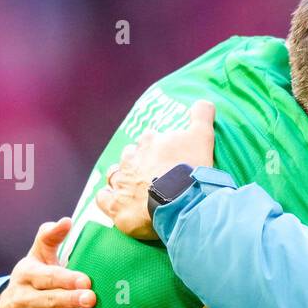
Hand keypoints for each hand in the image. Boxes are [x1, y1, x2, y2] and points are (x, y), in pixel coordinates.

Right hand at [0, 218, 96, 307]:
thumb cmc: (30, 286)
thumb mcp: (35, 261)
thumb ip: (49, 239)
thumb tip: (66, 220)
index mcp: (25, 277)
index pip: (45, 277)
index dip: (65, 279)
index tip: (85, 280)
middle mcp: (20, 301)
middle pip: (46, 300)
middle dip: (68, 299)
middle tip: (90, 298)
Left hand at [96, 99, 216, 239]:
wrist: (180, 199)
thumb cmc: (190, 168)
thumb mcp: (202, 136)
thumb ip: (201, 116)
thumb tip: (204, 102)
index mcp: (149, 142)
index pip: (149, 140)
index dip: (157, 148)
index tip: (167, 158)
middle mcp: (131, 159)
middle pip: (130, 156)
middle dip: (138, 163)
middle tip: (153, 175)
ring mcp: (121, 182)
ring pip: (114, 174)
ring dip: (122, 179)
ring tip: (134, 189)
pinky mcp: (116, 205)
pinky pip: (103, 198)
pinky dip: (107, 198)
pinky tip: (116, 202)